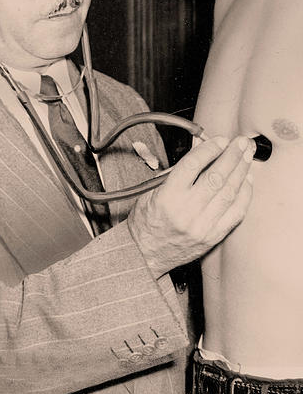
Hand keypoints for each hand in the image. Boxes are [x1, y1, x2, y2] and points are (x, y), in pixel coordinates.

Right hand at [128, 135, 253, 277]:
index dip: (209, 149)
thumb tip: (200, 149)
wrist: (145, 254)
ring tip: (248, 156)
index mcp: (167, 196)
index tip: (220, 140)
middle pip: (215, 177)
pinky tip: (247, 181)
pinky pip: (235, 213)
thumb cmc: (146, 220)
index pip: (192, 166)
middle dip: (232, 156)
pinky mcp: (213, 237)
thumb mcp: (152, 191)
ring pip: (228, 193)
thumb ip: (177, 171)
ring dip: (241, 172)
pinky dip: (244, 195)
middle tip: (242, 143)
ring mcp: (201, 226)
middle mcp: (185, 211)